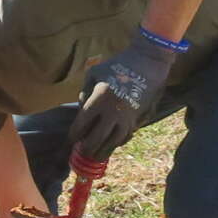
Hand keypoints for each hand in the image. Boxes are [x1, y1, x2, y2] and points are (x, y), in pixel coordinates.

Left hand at [68, 28, 179, 159]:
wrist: (148, 62)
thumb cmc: (118, 65)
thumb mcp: (94, 73)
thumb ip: (85, 92)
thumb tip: (81, 110)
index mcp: (98, 100)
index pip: (81, 125)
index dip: (74, 136)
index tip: (70, 141)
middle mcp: (112, 112)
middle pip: (96, 139)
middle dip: (87, 148)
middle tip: (82, 152)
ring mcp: (126, 117)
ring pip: (112, 143)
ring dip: (103, 151)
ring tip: (96, 156)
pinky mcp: (138, 119)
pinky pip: (126, 136)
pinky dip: (118, 143)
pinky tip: (112, 144)